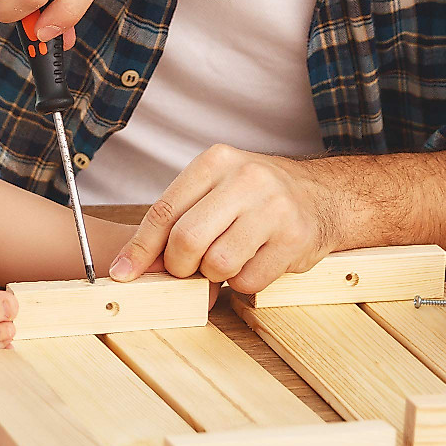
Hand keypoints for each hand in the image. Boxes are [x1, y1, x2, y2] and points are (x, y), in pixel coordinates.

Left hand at [108, 145, 339, 293]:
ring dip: (215, 275)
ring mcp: (274, 208)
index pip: (164, 211)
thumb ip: (175, 221)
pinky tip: (254, 262)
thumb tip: (131, 267)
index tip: (123, 273)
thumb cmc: (254, 197)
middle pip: (187, 240)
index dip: (140, 248)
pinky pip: (249, 281)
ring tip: (228, 259)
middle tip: (188, 269)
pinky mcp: (295, 239)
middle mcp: (245, 179)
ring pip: (218, 264)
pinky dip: (243, 283)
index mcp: (215, 162)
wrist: (322, 196)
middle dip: (180, 266)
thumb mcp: (213, 191)